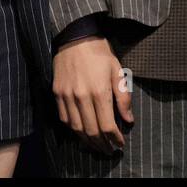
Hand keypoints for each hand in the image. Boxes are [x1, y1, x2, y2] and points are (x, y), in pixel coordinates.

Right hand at [52, 36, 133, 153]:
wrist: (74, 36)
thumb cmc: (99, 52)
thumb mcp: (117, 70)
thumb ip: (123, 97)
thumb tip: (128, 120)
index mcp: (99, 91)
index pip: (108, 125)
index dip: (115, 139)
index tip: (120, 144)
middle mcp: (82, 97)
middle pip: (91, 131)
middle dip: (102, 145)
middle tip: (109, 150)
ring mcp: (67, 96)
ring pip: (76, 128)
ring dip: (87, 141)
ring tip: (96, 145)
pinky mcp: (57, 93)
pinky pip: (64, 118)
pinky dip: (73, 129)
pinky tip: (81, 132)